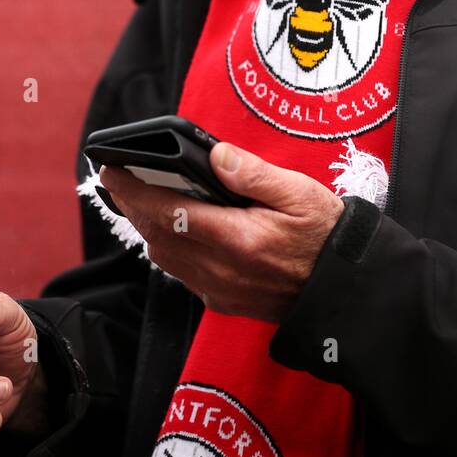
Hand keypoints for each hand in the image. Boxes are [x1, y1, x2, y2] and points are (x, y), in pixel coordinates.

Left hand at [99, 142, 345, 324]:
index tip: (112, 170)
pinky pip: (181, 273)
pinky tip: (170, 229)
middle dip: (132, 206)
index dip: (134, 192)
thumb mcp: (300, 193)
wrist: (344, 291)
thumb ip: (254, 174)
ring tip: (136, 198)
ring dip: (146, 228)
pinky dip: (166, 248)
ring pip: (164, 258)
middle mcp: (222, 271)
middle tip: (117, 179)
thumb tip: (214, 155)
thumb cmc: (326, 237)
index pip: (169, 213)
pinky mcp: (224, 301)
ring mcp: (220, 290)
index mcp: (238, 240)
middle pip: (157, 237)